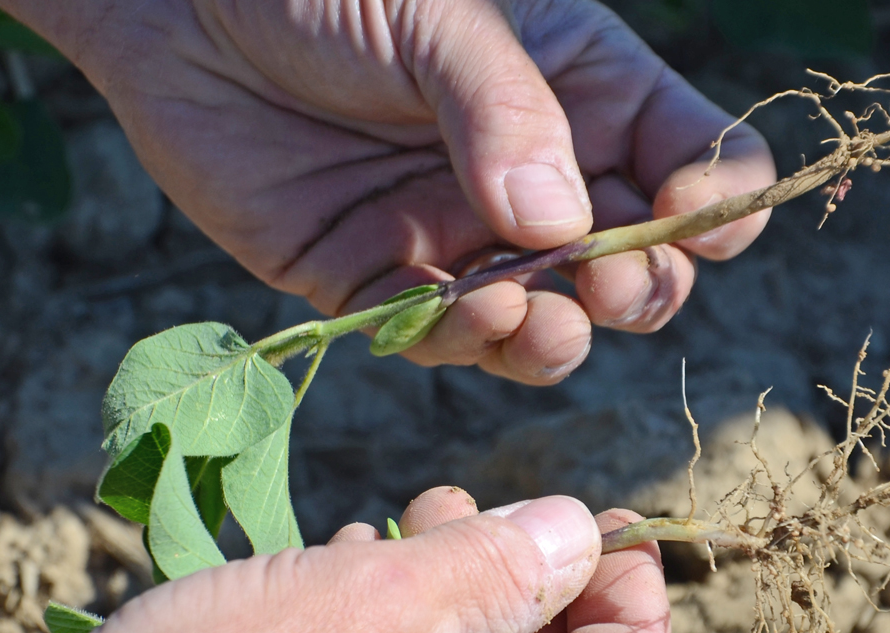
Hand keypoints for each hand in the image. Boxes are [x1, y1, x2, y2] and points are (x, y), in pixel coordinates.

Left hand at [8, 0, 773, 382]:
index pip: (694, 161)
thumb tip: (563, 225)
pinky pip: (440, 337)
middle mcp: (537, 177)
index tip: (694, 223)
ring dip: (558, 333)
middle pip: (637, 263)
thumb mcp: (436, 13)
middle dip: (640, 286)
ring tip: (543, 317)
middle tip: (610, 281)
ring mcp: (463, 237)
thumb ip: (505, 111)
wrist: (175, 5)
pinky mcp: (379, 283)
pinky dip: (462, 341)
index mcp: (585, 93)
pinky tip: (465, 312)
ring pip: (547, 319)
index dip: (714, 203)